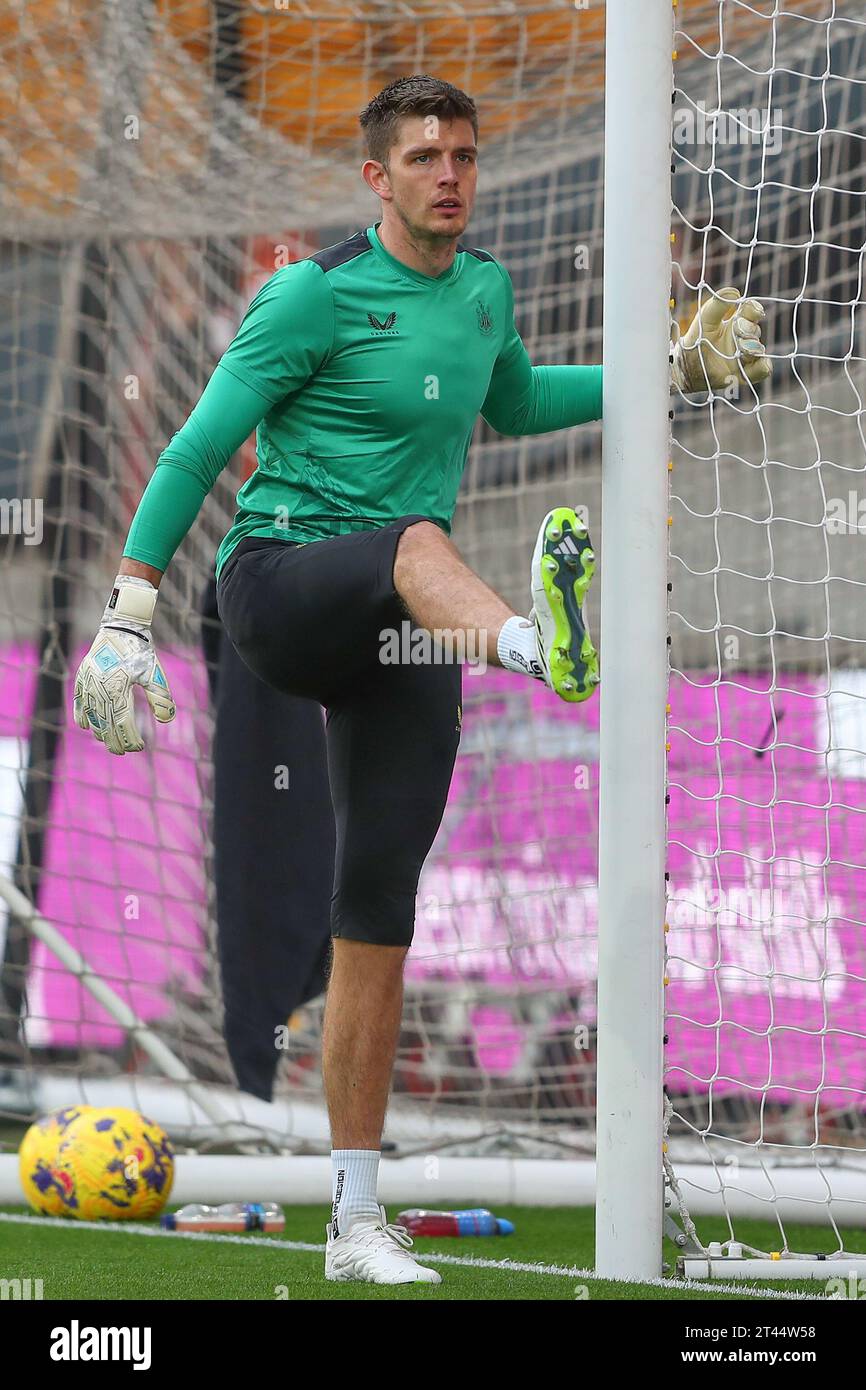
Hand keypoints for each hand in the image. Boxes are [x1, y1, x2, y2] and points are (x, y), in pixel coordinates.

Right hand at [73, 576, 175, 754]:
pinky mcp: (81, 678)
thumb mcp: (153, 673)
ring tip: (110, 741)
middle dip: (114, 741)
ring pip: (91, 717)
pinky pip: (79, 703)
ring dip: (100, 732)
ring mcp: (87, 684)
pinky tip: (88, 726)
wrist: (121, 627)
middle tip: (123, 751)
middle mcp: (99, 688)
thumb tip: (165, 720)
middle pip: (105, 724)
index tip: (139, 747)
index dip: (130, 738)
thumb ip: (160, 697)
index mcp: (117, 688)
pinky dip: (82, 716)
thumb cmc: (140, 651)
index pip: (122, 722)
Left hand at [672, 286, 771, 394]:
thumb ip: (717, 305)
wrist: (685, 367)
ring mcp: (745, 357)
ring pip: (760, 349)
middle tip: (736, 330)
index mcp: (737, 323)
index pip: (753, 311)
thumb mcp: (704, 320)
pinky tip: (748, 361)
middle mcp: (744, 339)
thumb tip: (735, 293)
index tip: (750, 310)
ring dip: (750, 347)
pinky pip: (764, 369)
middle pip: (756, 330)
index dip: (755, 309)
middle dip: (747, 329)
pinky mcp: (745, 374)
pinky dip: (763, 365)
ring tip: (738, 349)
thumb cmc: (696, 341)